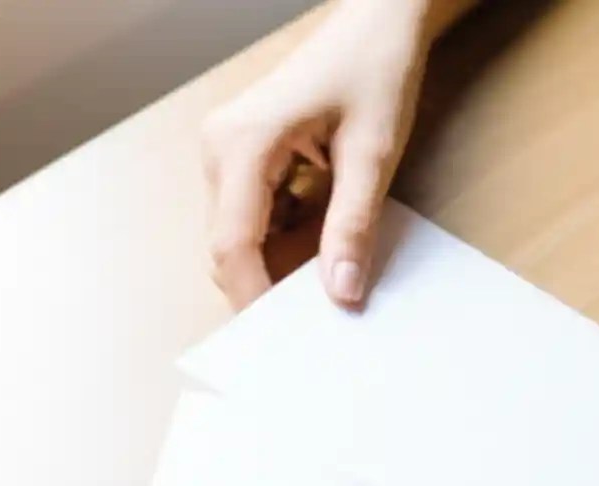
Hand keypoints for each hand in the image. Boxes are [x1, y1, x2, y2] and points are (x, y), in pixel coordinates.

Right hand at [200, 2, 429, 309]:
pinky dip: (285, 238)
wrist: (378, 22)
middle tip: (317, 319)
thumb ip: (352, 226)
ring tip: (331, 276)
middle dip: (267, 285)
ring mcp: (226, 150)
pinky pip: (254, 214)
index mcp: (242, 144)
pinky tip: (324, 241)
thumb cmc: (374, 71)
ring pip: (240, 234)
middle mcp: (220, 147)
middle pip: (228, 245)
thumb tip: (340, 293)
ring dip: (280, 262)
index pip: (231, 244)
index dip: (254, 297)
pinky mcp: (243, 154)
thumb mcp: (372, 154)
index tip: (283, 341)